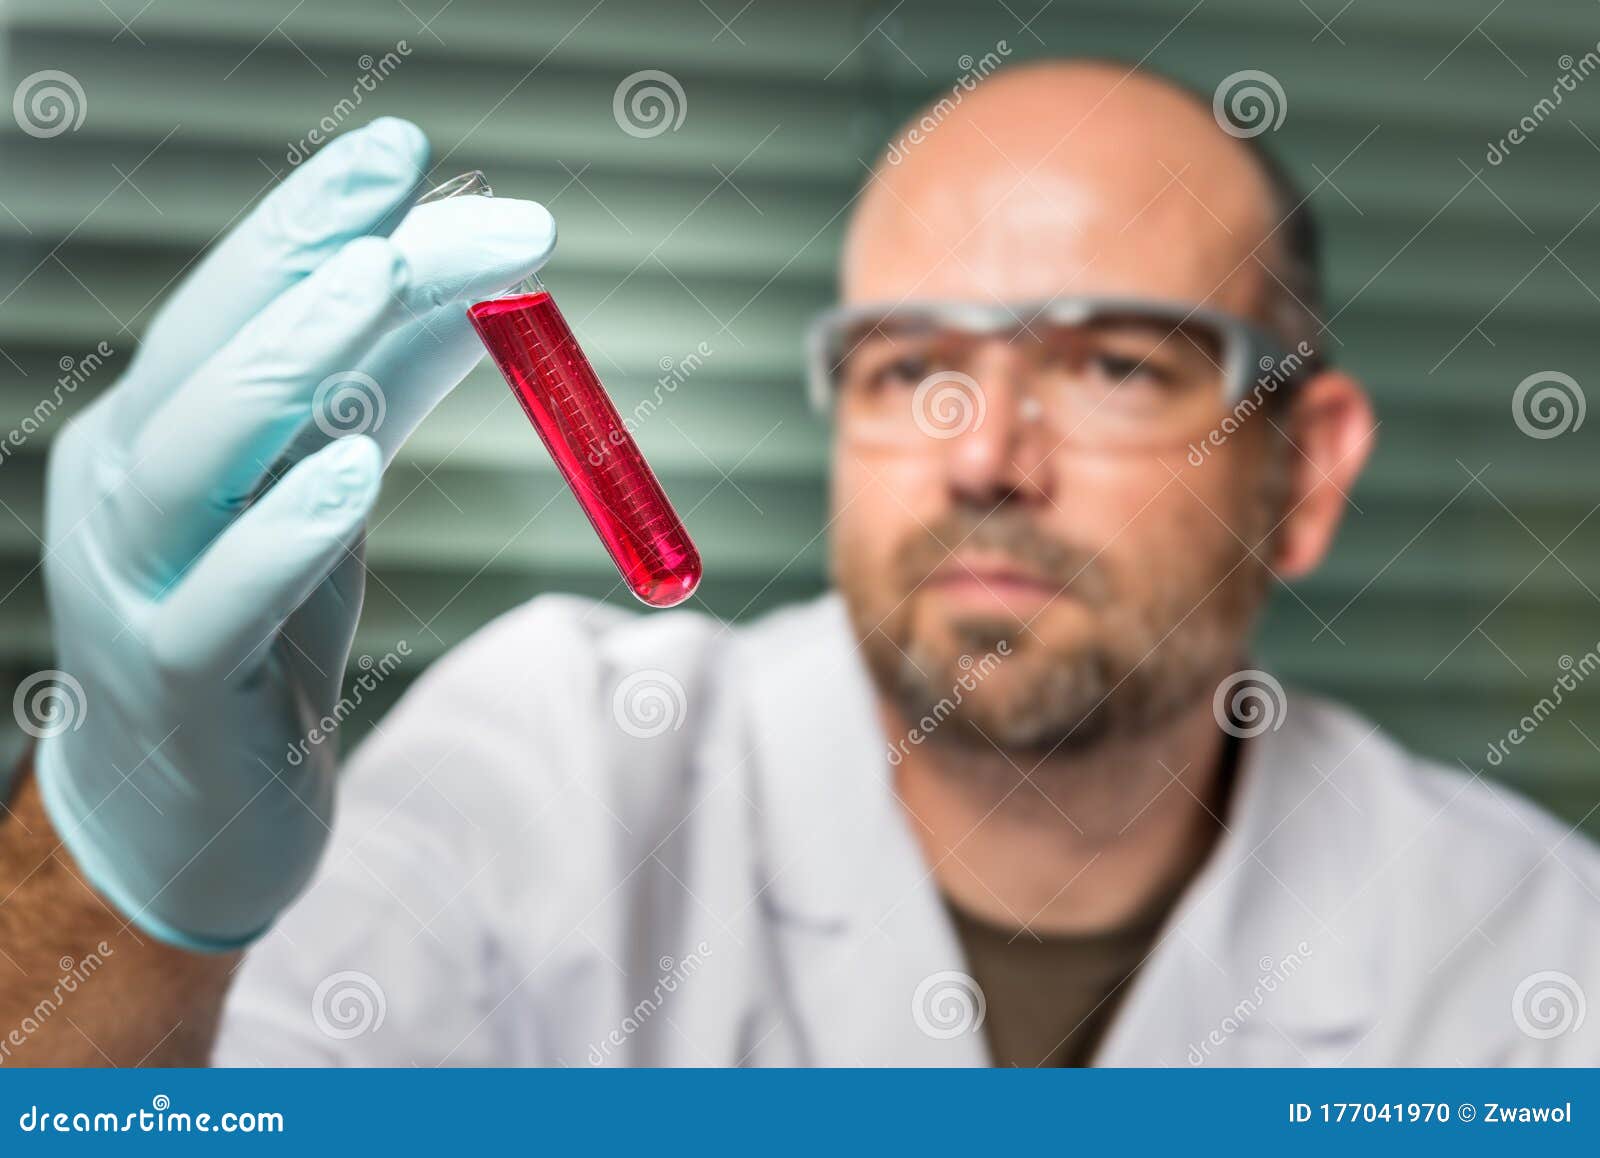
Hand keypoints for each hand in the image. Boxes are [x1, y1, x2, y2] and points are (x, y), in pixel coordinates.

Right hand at [31, 118, 555, 949]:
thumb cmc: (261, 635)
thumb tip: (480, 287)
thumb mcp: (325, 496)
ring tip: (369, 286)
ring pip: (187, 461)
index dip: (306, 222)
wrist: (195, 816)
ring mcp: (135, 591)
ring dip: (279, 366)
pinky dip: (281, 534)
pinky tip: (348, 474)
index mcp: (162, 434)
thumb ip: (384, 392)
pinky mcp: (179, 687)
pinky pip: (221, 602)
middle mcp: (126, 494)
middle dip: (299, 265)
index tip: (398, 152)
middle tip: (395, 201)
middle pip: (203, 358)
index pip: (231, 306)